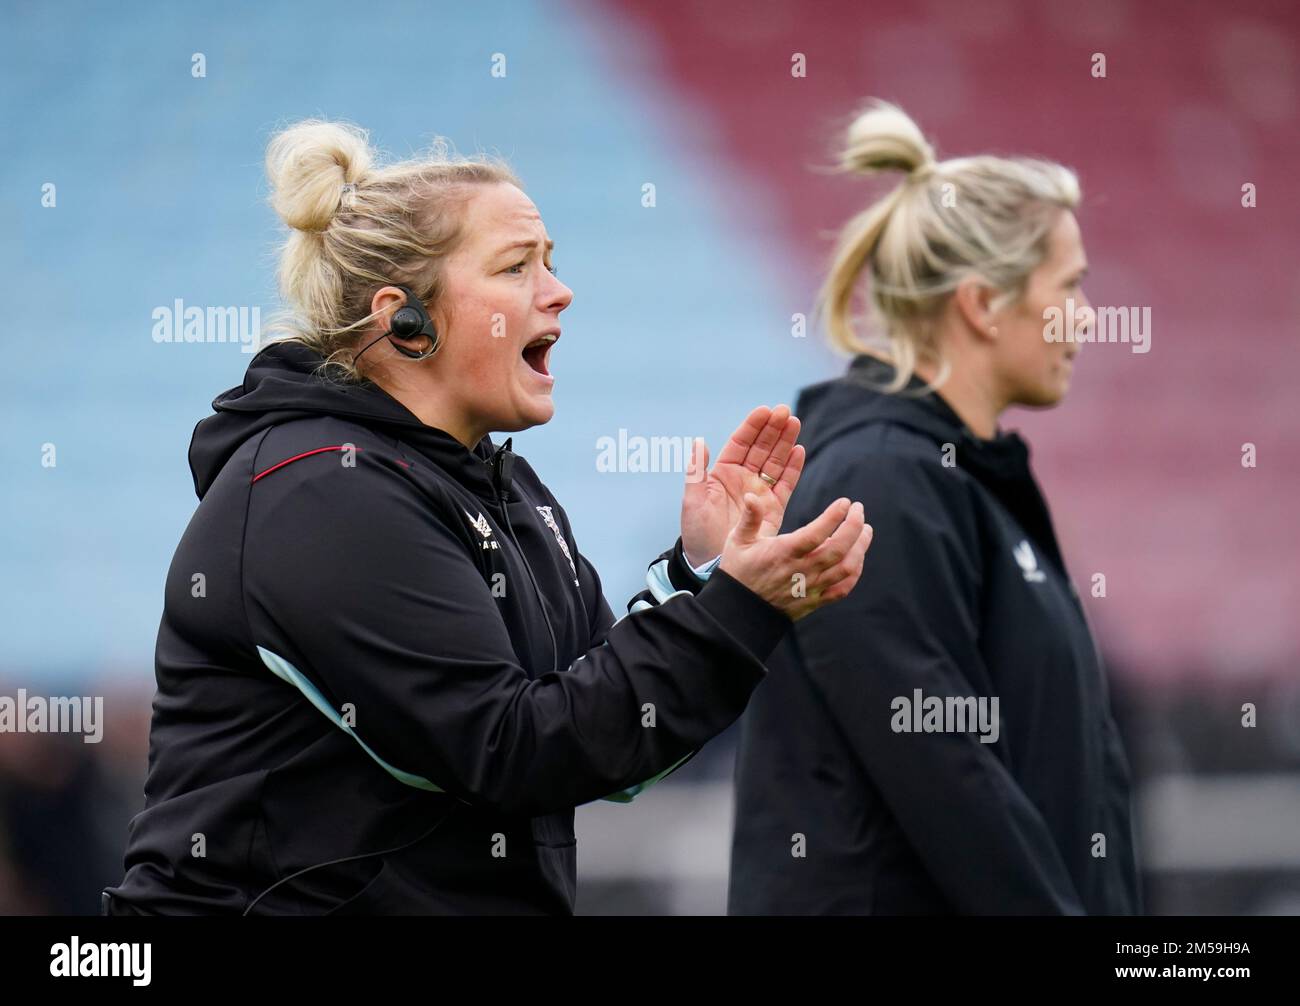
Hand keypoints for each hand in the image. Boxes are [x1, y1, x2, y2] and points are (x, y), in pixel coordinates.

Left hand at [680, 405, 804, 566]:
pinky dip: (793, 468)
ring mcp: (759, 492)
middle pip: (762, 448)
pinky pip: (785, 484)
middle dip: (773, 429)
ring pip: (775, 461)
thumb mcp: (692, 502)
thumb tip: (698, 442)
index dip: (753, 426)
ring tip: (795, 424)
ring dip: (786, 442)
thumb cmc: (697, 533)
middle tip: (786, 412)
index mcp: (722, 474)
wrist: (710, 564)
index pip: (741, 443)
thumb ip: (696, 472)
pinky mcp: (772, 508)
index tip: (765, 411)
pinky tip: (799, 451)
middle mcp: (743, 479)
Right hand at [720, 494, 872, 620]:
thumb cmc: (738, 572)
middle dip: (854, 527)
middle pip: (838, 549)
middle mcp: (801, 570)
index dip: (834, 517)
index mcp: (784, 553)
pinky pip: (843, 588)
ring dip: (861, 547)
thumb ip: (750, 517)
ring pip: (846, 568)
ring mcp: (811, 587)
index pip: (816, 533)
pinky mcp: (815, 601)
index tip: (845, 502)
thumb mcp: (738, 541)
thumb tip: (751, 495)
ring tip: (866, 529)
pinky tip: (858, 558)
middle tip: (859, 509)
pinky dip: (855, 572)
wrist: (739, 612)